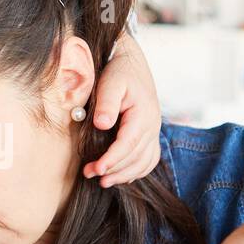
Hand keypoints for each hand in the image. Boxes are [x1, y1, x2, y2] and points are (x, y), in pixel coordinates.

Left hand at [83, 31, 162, 186]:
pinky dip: (136, 171)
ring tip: (102, 182)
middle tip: (89, 174)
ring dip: (124, 174)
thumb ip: (107, 103)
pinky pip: (148, 159)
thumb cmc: (118, 71)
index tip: (96, 169)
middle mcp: (153, 125)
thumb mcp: (110, 82)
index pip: (129, 144)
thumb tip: (102, 124)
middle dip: (113, 170)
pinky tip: (119, 176)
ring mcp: (153, 131)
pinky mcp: (150, 134)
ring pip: (144, 162)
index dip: (113, 159)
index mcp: (144, 114)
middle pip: (136, 157)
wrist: (130, 62)